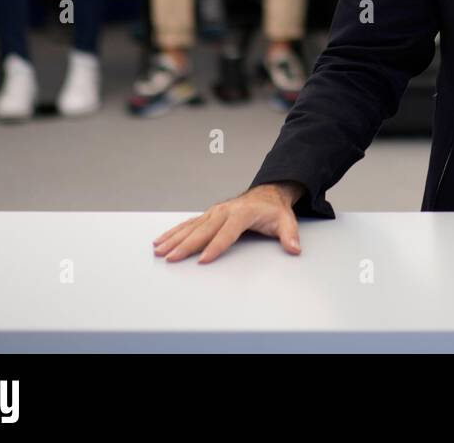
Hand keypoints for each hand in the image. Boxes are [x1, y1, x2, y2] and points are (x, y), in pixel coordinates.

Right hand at [152, 183, 303, 263]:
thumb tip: (295, 248)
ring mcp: (214, 212)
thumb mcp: (287, 222)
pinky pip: (188, 224)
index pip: (227, 233)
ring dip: (174, 239)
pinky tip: (161, 240)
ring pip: (191, 227)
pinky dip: (174, 232)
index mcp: (243, 213)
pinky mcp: (208, 215)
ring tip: (159, 250)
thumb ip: (290, 236)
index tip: (203, 259)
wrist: (267, 194)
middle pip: (203, 231)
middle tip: (171, 258)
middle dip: (186, 245)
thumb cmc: (274, 211)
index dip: (216, 246)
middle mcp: (225, 211)